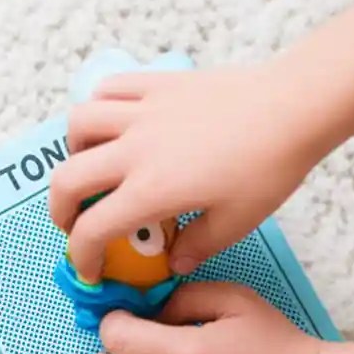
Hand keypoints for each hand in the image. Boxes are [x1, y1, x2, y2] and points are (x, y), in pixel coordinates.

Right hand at [50, 59, 333, 283]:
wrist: (292, 108)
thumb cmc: (269, 167)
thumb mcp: (237, 222)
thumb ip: (198, 246)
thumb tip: (174, 262)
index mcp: (151, 190)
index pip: (93, 229)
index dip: (82, 256)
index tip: (90, 268)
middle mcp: (134, 150)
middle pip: (68, 179)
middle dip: (61, 209)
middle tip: (74, 222)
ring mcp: (142, 112)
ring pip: (79, 124)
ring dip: (75, 151)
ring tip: (91, 164)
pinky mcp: (157, 85)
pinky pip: (110, 89)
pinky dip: (100, 107)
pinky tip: (114, 122)